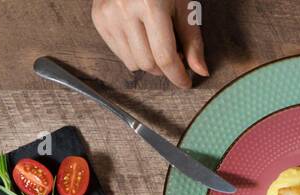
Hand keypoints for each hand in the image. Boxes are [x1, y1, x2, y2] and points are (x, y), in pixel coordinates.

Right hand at [92, 0, 207, 87]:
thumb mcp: (184, 6)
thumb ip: (192, 40)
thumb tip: (201, 71)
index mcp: (150, 5)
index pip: (164, 57)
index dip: (178, 75)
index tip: (186, 82)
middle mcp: (125, 10)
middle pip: (148, 64)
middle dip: (165, 67)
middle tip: (174, 54)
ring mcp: (108, 15)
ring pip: (133, 63)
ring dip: (149, 62)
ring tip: (157, 43)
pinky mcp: (99, 19)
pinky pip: (120, 54)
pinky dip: (135, 53)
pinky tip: (142, 37)